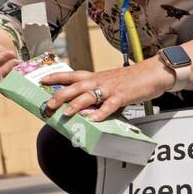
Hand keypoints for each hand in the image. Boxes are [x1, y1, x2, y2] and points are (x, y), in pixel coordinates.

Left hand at [42, 60, 173, 122]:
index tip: (41, 80)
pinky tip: (94, 119)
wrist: (151, 73)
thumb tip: (82, 105)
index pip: (71, 75)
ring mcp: (109, 89)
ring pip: (89, 95)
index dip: (56, 77)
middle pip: (75, 87)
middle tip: (48, 104)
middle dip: (60, 95)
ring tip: (66, 113)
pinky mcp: (122, 96)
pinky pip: (110, 105)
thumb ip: (95, 90)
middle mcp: (98, 81)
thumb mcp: (108, 81)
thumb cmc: (128, 80)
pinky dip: (101, 112)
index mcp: (94, 76)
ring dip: (76, 105)